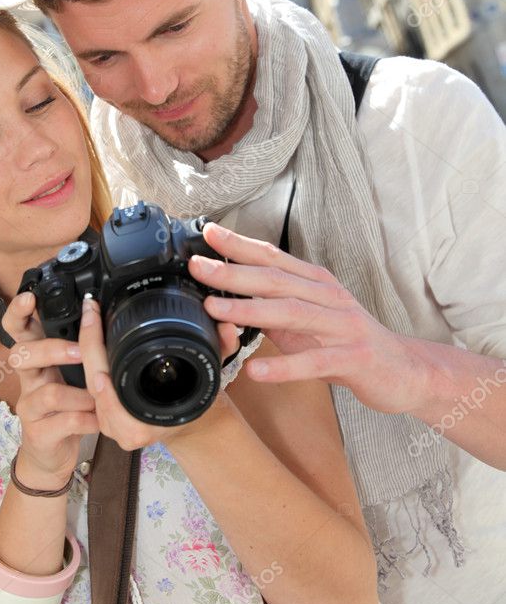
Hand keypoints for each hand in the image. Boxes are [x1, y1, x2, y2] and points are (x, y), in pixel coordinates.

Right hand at [0, 291, 98, 485]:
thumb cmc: (64, 407)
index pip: (17, 329)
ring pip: (48, 392)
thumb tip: (100, 315)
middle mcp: (29, 379)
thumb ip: (78, 349)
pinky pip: (64, 421)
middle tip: (78, 352)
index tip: (30, 296)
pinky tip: (98, 421)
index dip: (18, 312)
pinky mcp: (39, 432)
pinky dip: (87, 420)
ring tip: (99, 400)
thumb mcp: (70, 374)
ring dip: (80, 395)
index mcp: (37, 359)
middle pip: (21, 354)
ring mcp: (30, 407)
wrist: (50, 455)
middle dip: (50, 349)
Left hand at [78, 295, 237, 450]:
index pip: (116, 408)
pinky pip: (86, 384)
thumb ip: (220, 349)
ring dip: (84, 349)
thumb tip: (228, 327)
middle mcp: (122, 428)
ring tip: (89, 317)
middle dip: (89, 348)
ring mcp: (107, 421)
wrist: (187, 419)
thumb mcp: (208, 373)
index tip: (102, 372)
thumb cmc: (194, 399)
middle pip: (95, 388)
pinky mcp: (100, 409)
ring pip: (86, 386)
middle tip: (91, 314)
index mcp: (143, 426)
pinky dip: (85, 357)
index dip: (107, 394)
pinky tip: (87, 331)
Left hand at [188, 222, 431, 415]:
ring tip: (216, 309)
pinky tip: (256, 370)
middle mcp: (329, 297)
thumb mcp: (309, 320)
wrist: (406, 370)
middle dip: (234, 272)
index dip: (240, 245)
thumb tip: (230, 296)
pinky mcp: (354, 358)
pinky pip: (315, 362)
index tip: (207, 233)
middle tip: (197, 266)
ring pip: (292, 313)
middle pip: (276, 280)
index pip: (273, 258)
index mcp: (316, 284)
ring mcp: (343, 326)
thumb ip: (274, 308)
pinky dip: (284, 366)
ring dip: (250, 310)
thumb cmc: (350, 343)